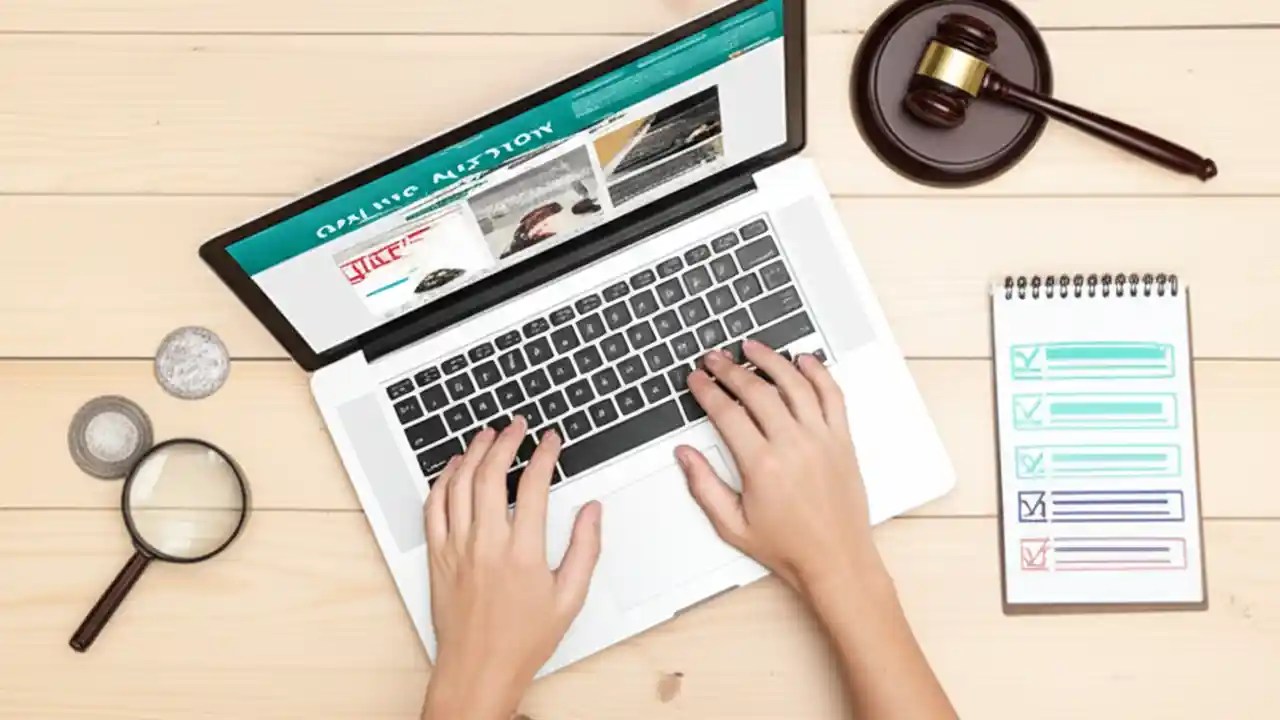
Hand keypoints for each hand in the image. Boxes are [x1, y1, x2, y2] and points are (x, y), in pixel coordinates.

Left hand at [421, 418, 601, 719]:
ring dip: (473, 453)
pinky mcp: (437, 557)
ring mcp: (457, 549)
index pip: (532, 486)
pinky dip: (442, 482)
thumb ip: (585, 549)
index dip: (543, 455)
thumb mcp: (570, 598)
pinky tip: (453, 468)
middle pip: (490, 475)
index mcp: (522, 553)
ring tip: (487, 435)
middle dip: (505, 441)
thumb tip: (592, 511)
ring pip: (459, 485)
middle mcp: (486, 545)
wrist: (478, 671)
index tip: (550, 439)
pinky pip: (433, 508)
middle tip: (517, 426)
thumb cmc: (523, 641)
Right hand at [676, 340, 881, 599]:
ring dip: (771, 360)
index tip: (696, 379)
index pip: (726, 413)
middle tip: (714, 358)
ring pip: (795, 384)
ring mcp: (821, 439)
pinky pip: (832, 395)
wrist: (836, 560)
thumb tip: (685, 455)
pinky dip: (818, 373)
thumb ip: (704, 486)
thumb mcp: (732, 526)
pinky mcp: (843, 441)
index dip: (707, 390)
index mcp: (761, 465)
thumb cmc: (788, 547)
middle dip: (730, 369)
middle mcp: (793, 446)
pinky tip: (803, 360)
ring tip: (752, 347)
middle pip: (756, 390)